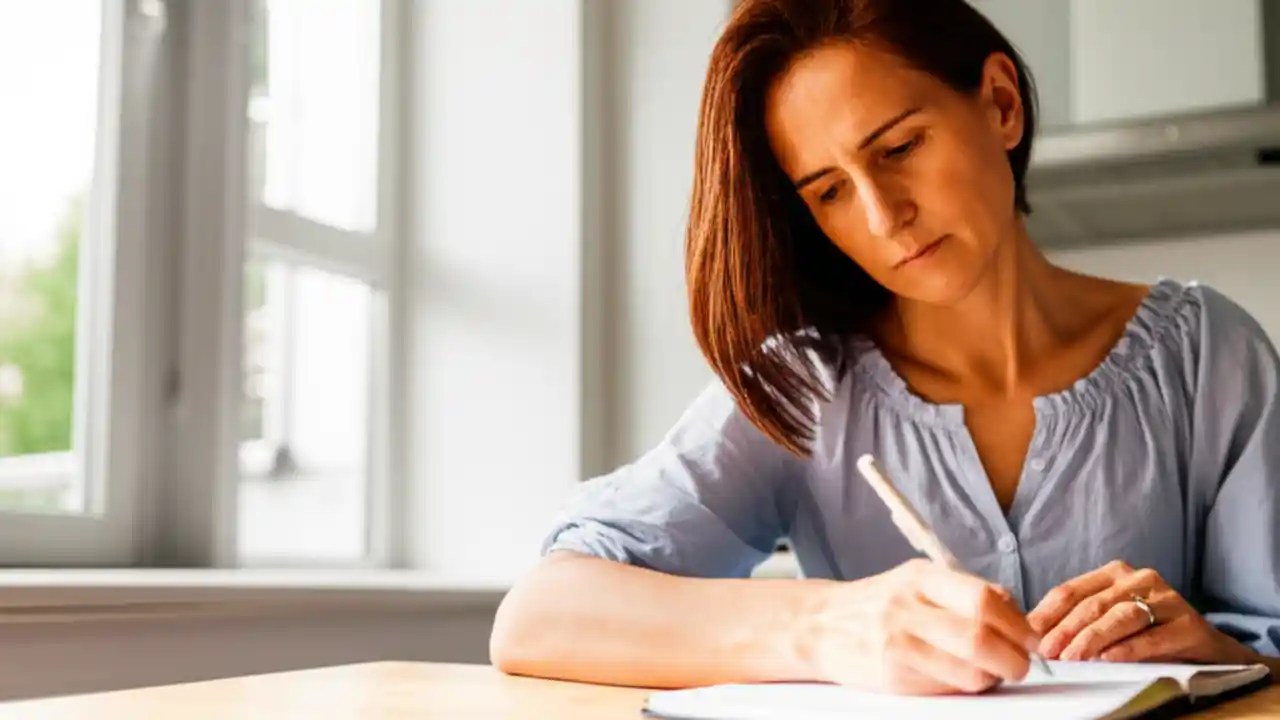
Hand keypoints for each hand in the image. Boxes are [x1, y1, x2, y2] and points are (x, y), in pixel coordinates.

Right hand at [799, 558, 1039, 694]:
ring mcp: (897, 645)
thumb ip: (964, 591)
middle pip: (980, 638)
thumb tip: (1016, 611)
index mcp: (919, 577)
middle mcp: (907, 608)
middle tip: (1021, 664)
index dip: (1018, 624)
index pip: (983, 599)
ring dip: (992, 678)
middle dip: (1014, 658)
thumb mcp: (915, 581)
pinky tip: (959, 677)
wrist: (819, 626)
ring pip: (970, 673)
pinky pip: (947, 690)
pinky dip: (964, 687)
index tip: (1032, 638)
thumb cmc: (877, 603)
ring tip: (989, 672)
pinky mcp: (892, 678)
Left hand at [1028, 560, 1257, 663]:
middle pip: (1092, 604)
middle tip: (1048, 652)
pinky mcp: (1188, 624)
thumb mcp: (1109, 621)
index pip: (1071, 590)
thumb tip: (1033, 636)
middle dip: (1065, 630)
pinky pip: (1152, 636)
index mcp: (1113, 574)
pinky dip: (1128, 648)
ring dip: (1092, 638)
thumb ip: (1077, 621)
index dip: (1047, 613)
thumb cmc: (1148, 632)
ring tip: (1073, 657)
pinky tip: (1109, 659)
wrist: (1205, 646)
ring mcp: (1166, 598)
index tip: (1029, 635)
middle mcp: (1139, 579)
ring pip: (1120, 616)